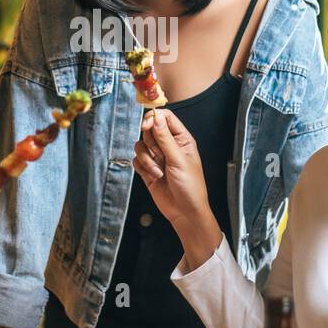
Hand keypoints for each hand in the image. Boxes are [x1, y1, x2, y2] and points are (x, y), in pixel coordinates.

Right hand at [133, 108, 213, 231]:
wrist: (184, 211)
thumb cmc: (190, 186)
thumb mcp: (178, 159)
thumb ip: (165, 137)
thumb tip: (156, 116)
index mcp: (181, 139)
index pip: (165, 117)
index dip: (154, 118)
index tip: (146, 126)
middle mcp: (168, 145)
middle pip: (149, 130)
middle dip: (151, 144)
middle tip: (159, 155)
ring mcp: (157, 157)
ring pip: (140, 146)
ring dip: (147, 159)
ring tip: (159, 172)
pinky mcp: (148, 169)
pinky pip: (137, 160)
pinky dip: (143, 168)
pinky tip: (153, 177)